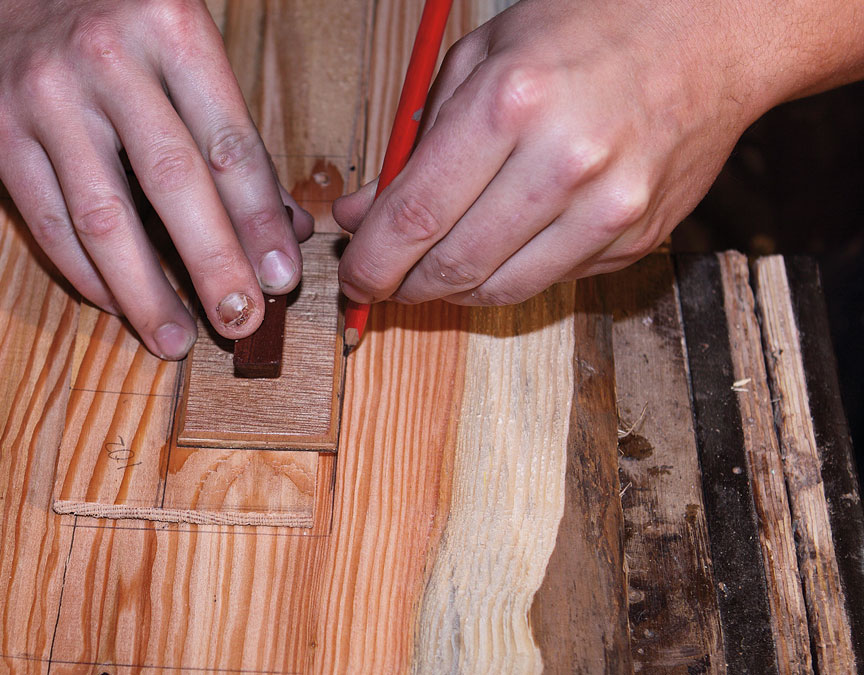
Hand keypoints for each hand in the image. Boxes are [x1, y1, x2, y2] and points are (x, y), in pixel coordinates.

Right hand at [0, 0, 313, 358]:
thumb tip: (284, 227)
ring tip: (176, 337)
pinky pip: (48, 221)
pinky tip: (118, 302)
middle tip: (240, 320)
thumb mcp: (188, 45)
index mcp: (172, 28)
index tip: (283, 276)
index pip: (227, 143)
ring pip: (102, 216)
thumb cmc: (119, 13)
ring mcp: (46, 96)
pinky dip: (86, 273)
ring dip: (144, 290)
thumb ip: (232, 131)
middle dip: (212, 264)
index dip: (259, 220)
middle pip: (171, 183)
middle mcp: (107, 59)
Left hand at [334, 0, 795, 305]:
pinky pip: (551, 280)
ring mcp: (609, 207)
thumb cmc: (583, 32)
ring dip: (453, 290)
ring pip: (501, 289)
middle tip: (385, 281)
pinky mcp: (637, 237)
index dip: (371, 261)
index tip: (353, 275)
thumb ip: (414, 143)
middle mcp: (565, 161)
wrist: (707, 33)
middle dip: (404, 285)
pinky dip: (511, 274)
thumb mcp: (480, 60)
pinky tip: (504, 243)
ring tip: (436, 268)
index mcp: (512, 102)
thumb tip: (362, 215)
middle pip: (454, 265)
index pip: (416, 215)